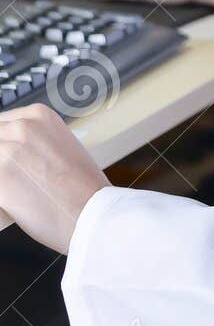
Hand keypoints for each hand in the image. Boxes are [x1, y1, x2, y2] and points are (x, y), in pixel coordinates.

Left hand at [0, 104, 108, 253]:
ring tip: (15, 187)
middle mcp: (21, 127)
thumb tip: (11, 151)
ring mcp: (8, 150)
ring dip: (0, 173)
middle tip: (12, 175)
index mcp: (38, 115)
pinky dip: (0, 191)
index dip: (2, 144)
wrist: (92, 210)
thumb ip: (32, 141)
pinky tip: (12, 198)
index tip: (6, 157)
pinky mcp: (0, 177)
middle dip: (0, 158)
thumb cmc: (82, 186)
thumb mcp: (61, 145)